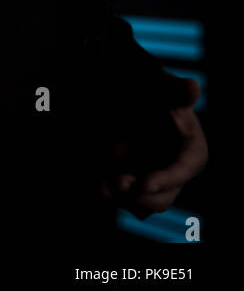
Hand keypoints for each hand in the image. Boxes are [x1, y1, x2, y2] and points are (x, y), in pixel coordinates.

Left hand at [104, 78, 207, 216]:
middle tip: (119, 181)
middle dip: (141, 195)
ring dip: (122, 198)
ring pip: (139, 204)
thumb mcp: (159, 86)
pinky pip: (120, 198)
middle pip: (162, 197)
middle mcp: (172, 170)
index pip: (184, 169)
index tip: (145, 184)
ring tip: (105, 184)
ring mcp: (150, 179)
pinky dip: (109, 192)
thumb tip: (192, 87)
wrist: (119, 97)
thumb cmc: (148, 91)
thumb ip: (174, 90)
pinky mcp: (128, 182)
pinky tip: (99, 182)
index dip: (166, 179)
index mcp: (191, 149)